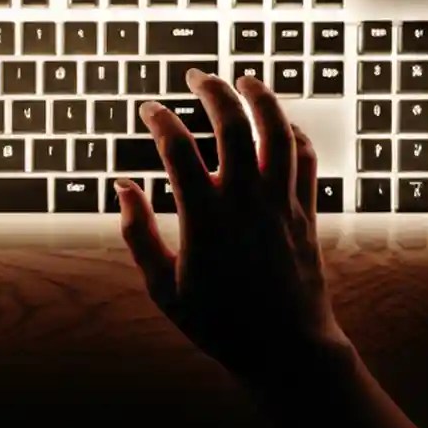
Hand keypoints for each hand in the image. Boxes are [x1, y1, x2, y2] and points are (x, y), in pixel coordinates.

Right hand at [117, 71, 427, 427]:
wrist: (287, 351)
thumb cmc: (219, 324)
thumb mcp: (163, 287)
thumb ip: (137, 234)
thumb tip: (122, 186)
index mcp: (205, 217)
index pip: (178, 147)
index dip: (159, 119)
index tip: (148, 109)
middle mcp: (245, 201)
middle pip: (232, 124)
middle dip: (212, 91)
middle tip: (196, 77)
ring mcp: (280, 204)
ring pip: (277, 133)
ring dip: (261, 99)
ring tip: (245, 80)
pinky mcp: (305, 214)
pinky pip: (305, 160)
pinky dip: (292, 135)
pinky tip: (280, 125)